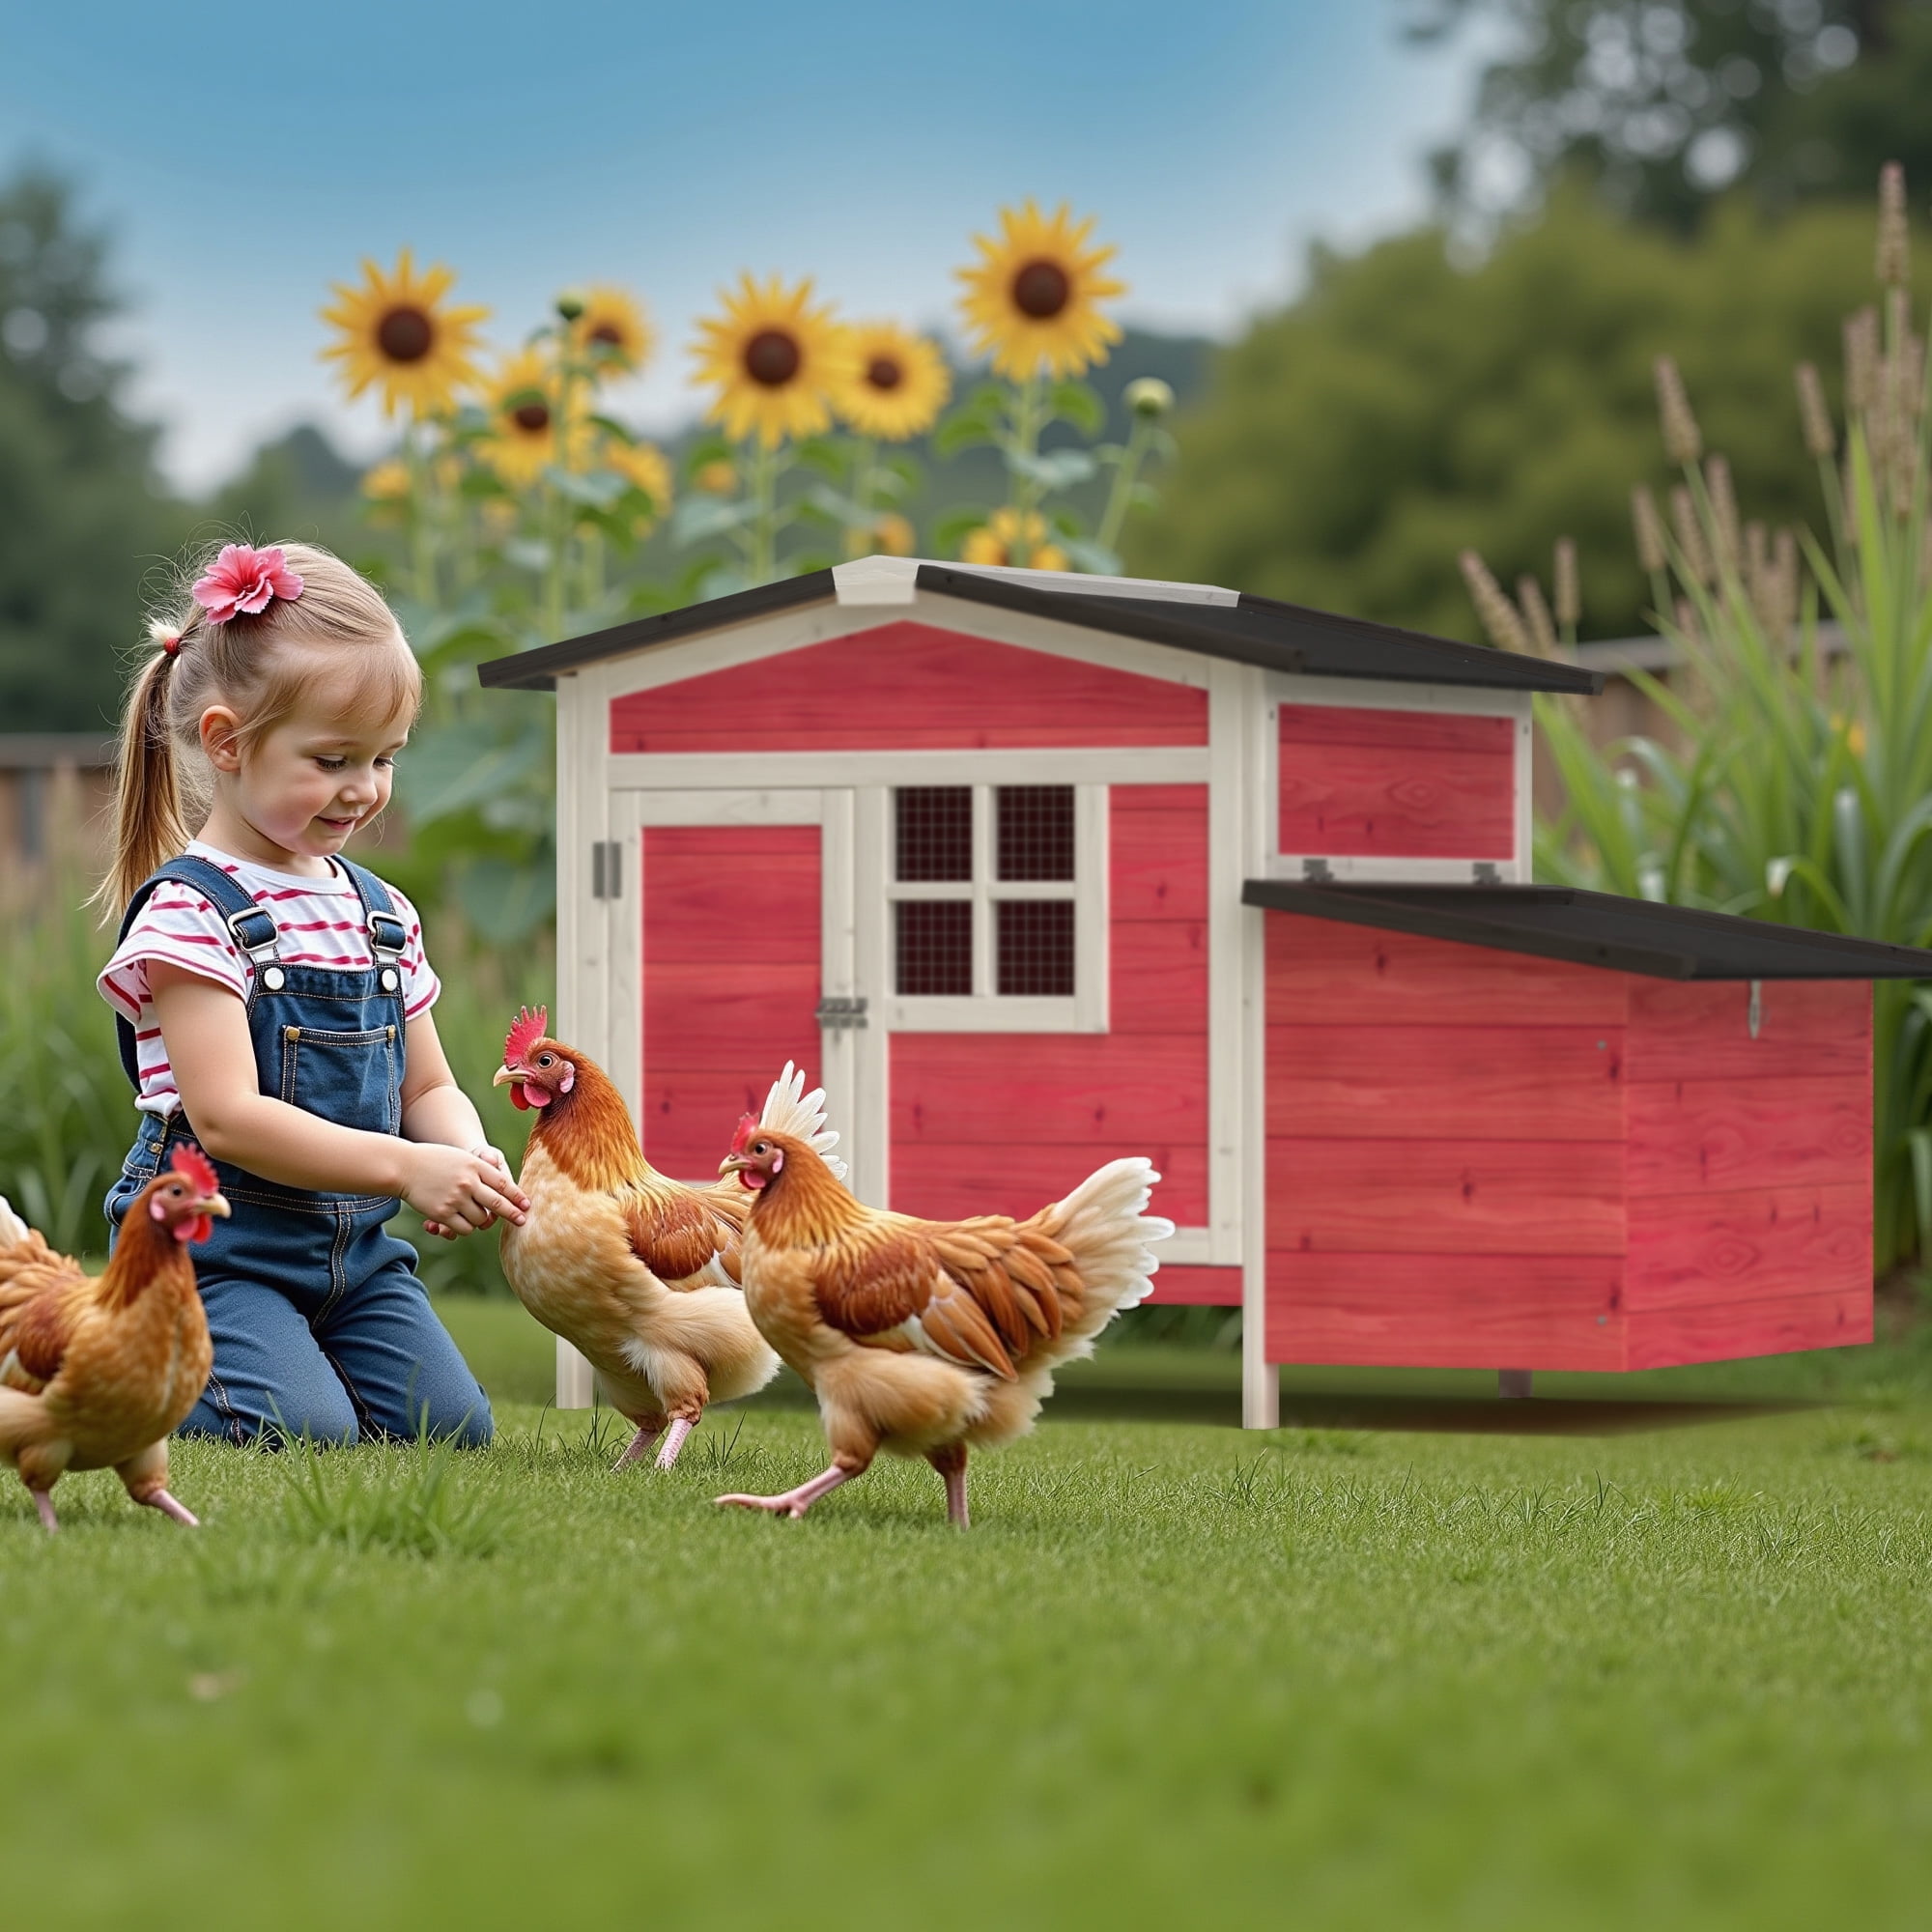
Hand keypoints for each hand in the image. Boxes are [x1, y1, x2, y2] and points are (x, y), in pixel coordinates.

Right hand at [405, 1143, 528, 1237]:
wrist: (405, 1166)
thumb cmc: (436, 1160)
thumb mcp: (463, 1158)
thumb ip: (484, 1169)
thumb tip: (505, 1183)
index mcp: (475, 1166)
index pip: (503, 1184)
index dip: (517, 1197)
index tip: (527, 1206)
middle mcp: (468, 1182)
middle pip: (498, 1203)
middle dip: (512, 1214)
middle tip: (522, 1221)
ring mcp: (455, 1198)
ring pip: (480, 1219)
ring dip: (481, 1220)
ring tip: (476, 1215)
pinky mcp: (442, 1213)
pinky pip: (464, 1228)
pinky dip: (466, 1228)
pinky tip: (462, 1221)